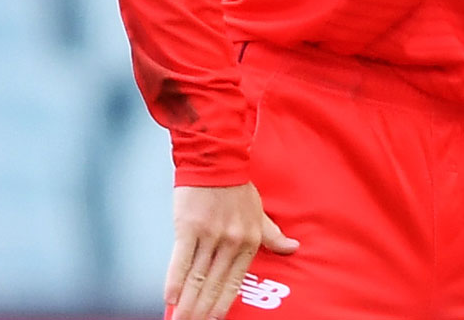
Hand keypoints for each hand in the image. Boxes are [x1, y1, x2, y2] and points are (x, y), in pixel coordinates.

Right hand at [165, 183, 297, 319]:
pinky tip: (170, 298)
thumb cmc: (237, 187)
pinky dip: (174, 280)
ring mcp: (209, 236)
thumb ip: (273, 234)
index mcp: (249, 241)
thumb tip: (293, 248)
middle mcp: (231, 242)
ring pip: (196, 278)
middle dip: (201, 311)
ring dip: (186, 303)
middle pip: (212, 286)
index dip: (222, 305)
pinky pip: (180, 259)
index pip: (234, 283)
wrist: (217, 158)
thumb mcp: (260, 211)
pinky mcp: (188, 227)